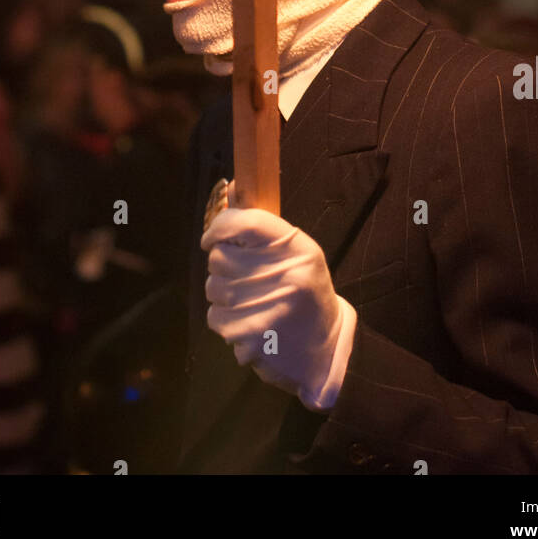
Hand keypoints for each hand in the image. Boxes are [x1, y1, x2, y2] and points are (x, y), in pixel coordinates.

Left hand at [201, 201, 356, 410]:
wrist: (325, 348)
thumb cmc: (306, 293)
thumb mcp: (297, 254)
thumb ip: (263, 228)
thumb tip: (229, 190)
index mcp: (298, 249)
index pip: (246, 222)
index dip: (220, 226)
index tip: (212, 237)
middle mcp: (284, 275)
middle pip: (220, 257)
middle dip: (222, 265)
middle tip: (240, 274)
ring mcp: (267, 308)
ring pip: (213, 287)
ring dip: (222, 294)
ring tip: (247, 300)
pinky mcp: (252, 337)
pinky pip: (215, 317)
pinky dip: (224, 319)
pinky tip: (247, 321)